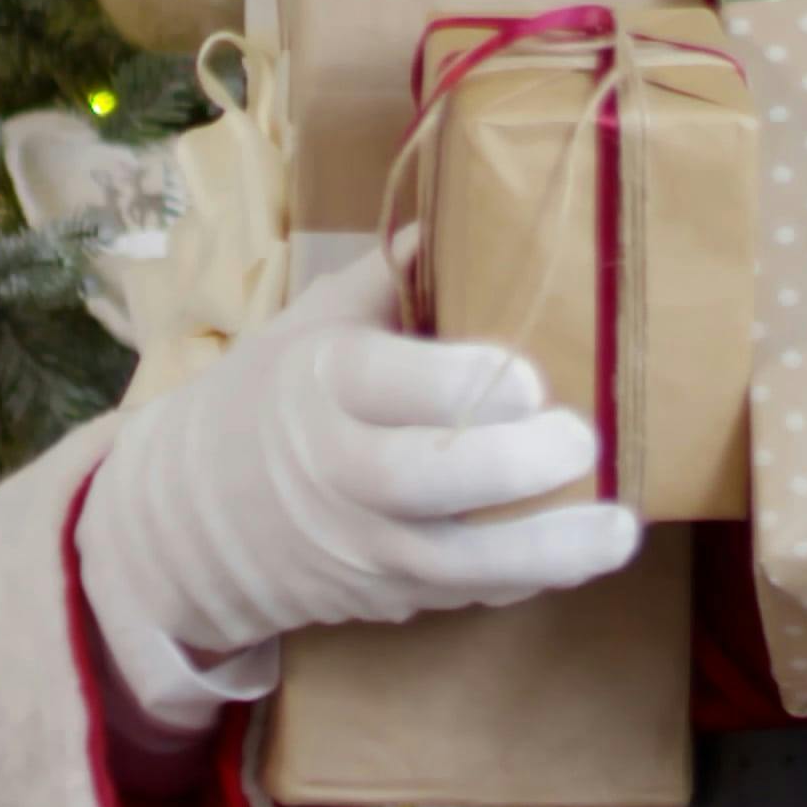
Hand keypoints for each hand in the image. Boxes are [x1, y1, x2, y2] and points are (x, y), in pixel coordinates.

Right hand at [78, 248, 641, 661]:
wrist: (186, 516)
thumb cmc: (271, 395)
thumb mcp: (311, 323)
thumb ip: (392, 276)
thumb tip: (468, 210)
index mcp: (323, 382)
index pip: (388, 384)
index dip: (464, 383)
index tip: (529, 377)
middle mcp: (337, 468)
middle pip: (422, 478)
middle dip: (512, 464)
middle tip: (582, 438)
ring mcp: (359, 545)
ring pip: (450, 562)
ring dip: (543, 551)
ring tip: (620, 530)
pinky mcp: (381, 596)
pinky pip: (458, 596)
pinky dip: (520, 580)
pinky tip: (578, 555)